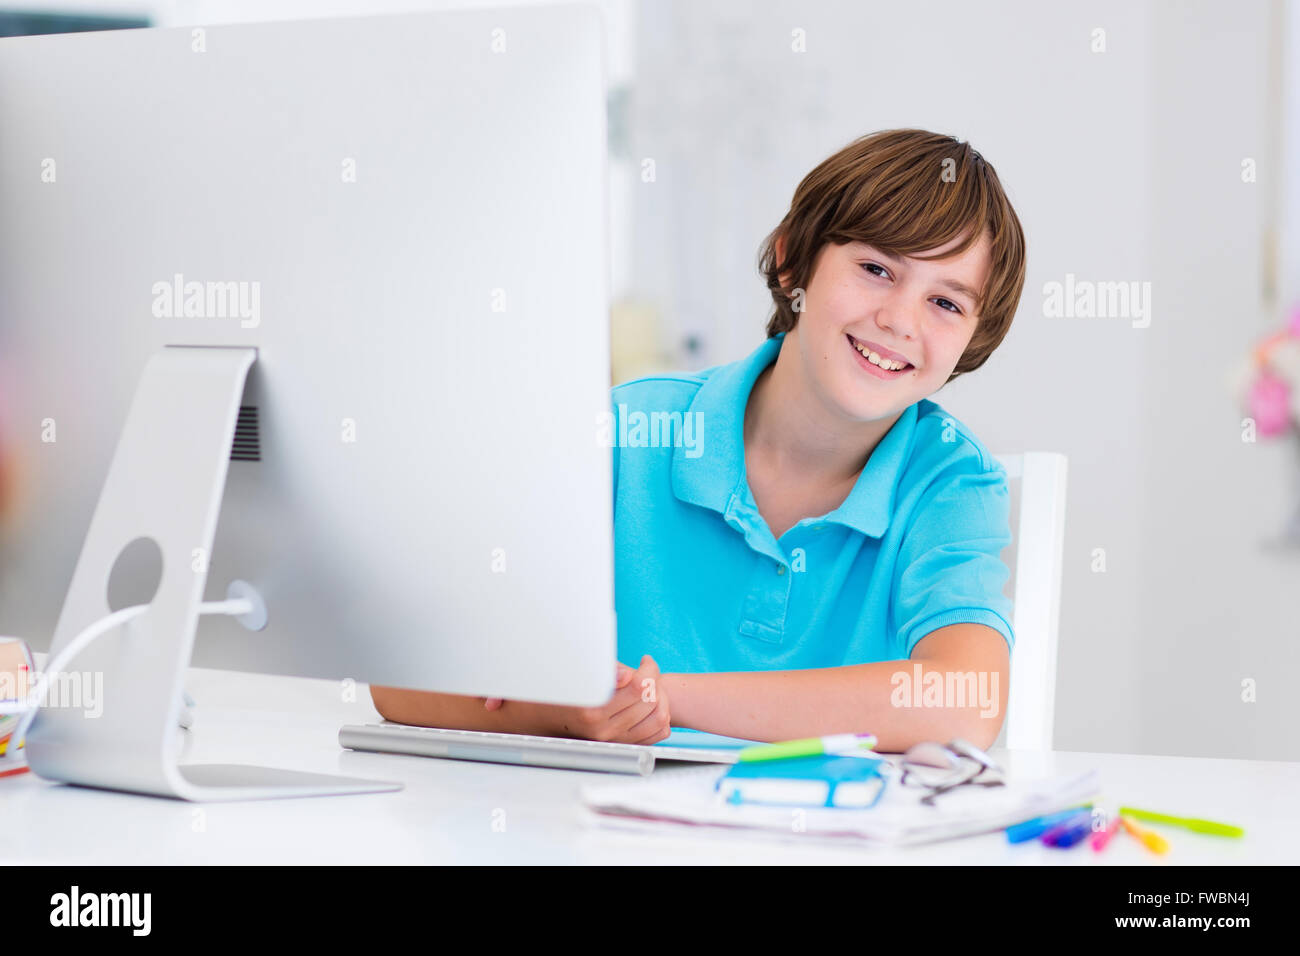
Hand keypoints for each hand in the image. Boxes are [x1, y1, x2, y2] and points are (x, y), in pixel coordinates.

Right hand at [488, 656, 671, 744]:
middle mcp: (604, 730)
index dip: (648, 668)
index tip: (644, 661)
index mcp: (593, 711)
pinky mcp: (625, 745)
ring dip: (662, 697)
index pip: (638, 686)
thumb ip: (607, 674)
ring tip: (652, 685)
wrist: (552, 718)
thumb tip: (628, 676)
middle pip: (651, 700)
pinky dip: (662, 715)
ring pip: (659, 717)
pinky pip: (659, 732)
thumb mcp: (583, 675)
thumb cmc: (569, 691)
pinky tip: (651, 702)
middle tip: (648, 670)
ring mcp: (616, 741)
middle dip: (655, 679)